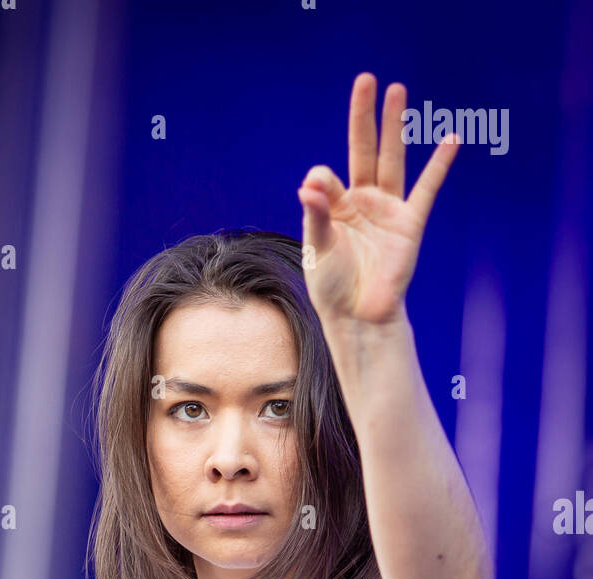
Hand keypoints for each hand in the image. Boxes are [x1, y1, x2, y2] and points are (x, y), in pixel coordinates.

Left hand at [298, 73, 459, 326]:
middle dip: (366, 117)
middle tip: (367, 80)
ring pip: (392, 159)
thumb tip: (310, 180)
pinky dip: (439, 165)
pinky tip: (451, 138)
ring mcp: (387, 210)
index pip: (328, 178)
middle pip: (365, 150)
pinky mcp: (410, 224)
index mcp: (335, 208)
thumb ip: (317, 213)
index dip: (322, 183)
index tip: (317, 190)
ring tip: (397, 90)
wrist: (359, 317)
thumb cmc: (333, 287)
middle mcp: (363, 203)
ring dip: (395, 126)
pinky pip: (427, 189)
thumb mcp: (318, 248)